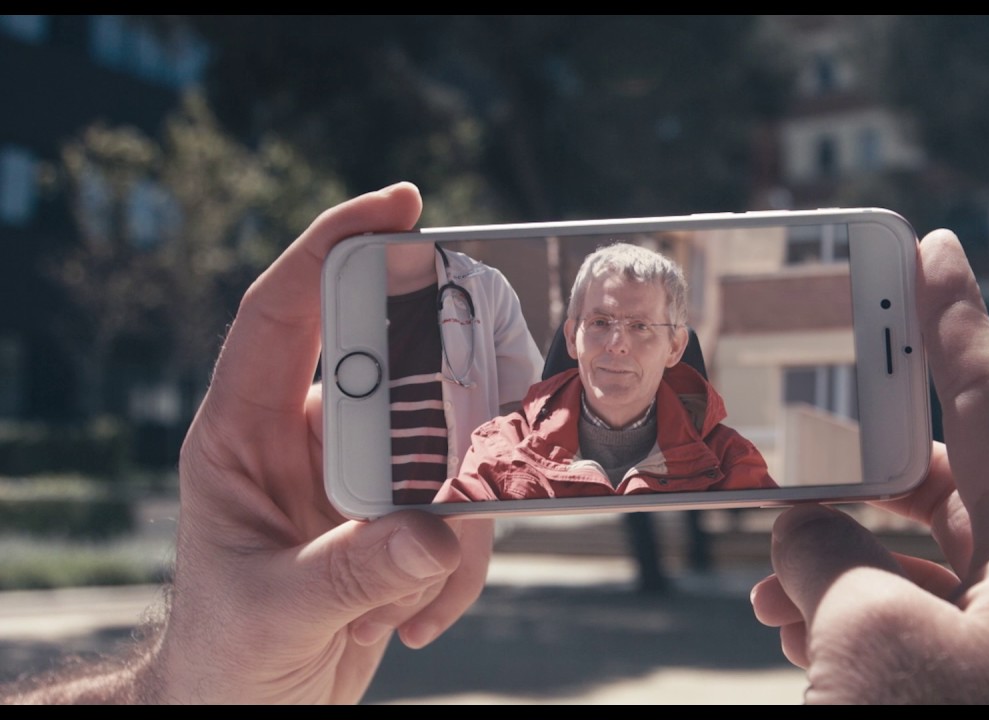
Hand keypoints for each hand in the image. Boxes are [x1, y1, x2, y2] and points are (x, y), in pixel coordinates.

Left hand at [149, 182, 493, 702]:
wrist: (244, 709)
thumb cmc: (227, 656)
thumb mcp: (274, 618)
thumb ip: (352, 572)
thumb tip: (436, 533)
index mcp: (243, 434)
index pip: (284, 311)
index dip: (334, 243)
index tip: (401, 203)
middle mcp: (303, 439)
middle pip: (391, 370)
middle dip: (439, 402)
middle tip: (471, 435)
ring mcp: (356, 476)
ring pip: (441, 448)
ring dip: (449, 523)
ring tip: (408, 597)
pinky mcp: (397, 516)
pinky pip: (457, 512)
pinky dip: (456, 567)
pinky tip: (415, 619)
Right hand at [750, 229, 988, 703]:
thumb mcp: (869, 635)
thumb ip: (830, 558)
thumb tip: (803, 534)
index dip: (959, 322)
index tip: (933, 248)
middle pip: (951, 478)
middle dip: (874, 445)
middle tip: (818, 393)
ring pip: (910, 554)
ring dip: (836, 541)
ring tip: (772, 545)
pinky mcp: (953, 695)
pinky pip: (893, 617)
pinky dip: (834, 603)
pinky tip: (779, 616)